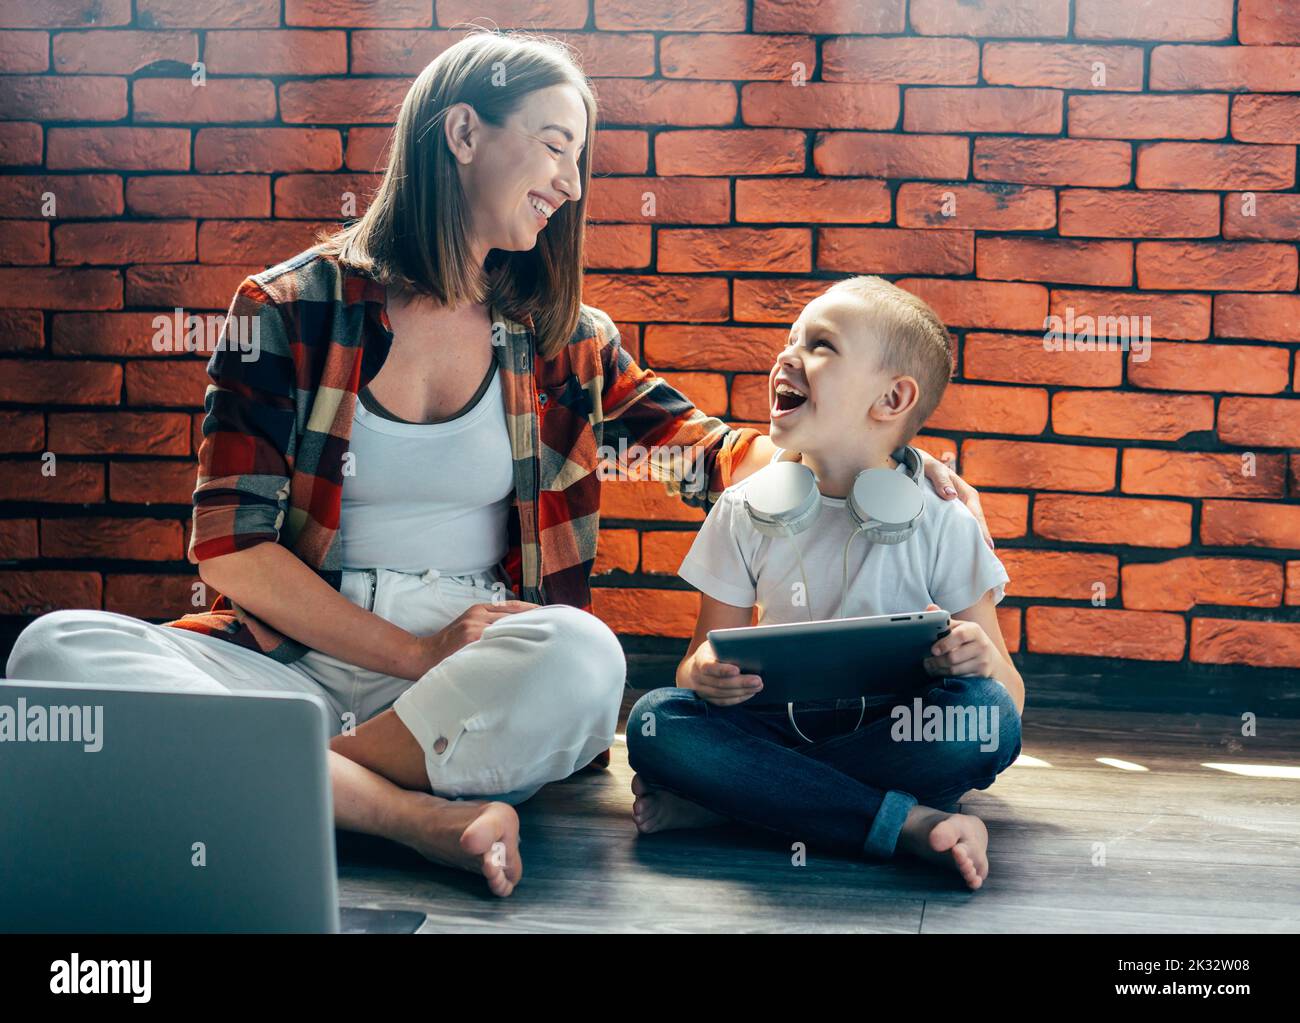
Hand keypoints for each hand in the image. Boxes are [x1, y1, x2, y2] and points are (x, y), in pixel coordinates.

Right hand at [402, 599, 539, 679]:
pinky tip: (528, 649)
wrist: (423, 656)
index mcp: (479, 610)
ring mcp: (475, 627)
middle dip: (536, 620)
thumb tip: (516, 630)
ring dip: (528, 632)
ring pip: (509, 626)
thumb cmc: (449, 647)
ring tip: (549, 639)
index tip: (552, 615)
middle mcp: (478, 615)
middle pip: (515, 615)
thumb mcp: (468, 628)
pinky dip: (513, 642)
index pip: (513, 607)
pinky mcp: (472, 639)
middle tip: (557, 627)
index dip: (533, 611)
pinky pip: (498, 639)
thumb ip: (489, 626)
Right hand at [680, 640, 763, 705]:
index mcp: (699, 659)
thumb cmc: (714, 651)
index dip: (722, 669)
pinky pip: (723, 701)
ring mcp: (701, 690)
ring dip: (742, 691)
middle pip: (719, 683)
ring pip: (722, 694)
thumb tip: (749, 647)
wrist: (698, 666)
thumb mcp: (717, 644)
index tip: (737, 670)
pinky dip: (738, 698)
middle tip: (758, 680)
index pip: (708, 666)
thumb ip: (728, 646)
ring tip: (758, 686)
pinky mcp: (707, 699)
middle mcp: (697, 676)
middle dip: (740, 682)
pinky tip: (750, 693)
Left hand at [920, 449, 993, 549]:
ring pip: (967, 527)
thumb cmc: (929, 466)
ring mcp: (959, 510)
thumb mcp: (934, 470)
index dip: (981, 531)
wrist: (919, 466)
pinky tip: (958, 551)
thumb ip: (941, 480)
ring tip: (973, 559)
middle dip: (979, 540)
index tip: (988, 546)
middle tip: (983, 558)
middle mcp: (967, 503)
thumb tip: (950, 495)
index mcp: (968, 494)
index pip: (976, 515)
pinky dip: (959, 538)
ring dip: (970, 541)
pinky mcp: (951, 515)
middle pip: (976, 525)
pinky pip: (958, 527)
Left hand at [921, 603, 998, 678]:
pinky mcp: (981, 675)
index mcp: (974, 630)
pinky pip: (959, 678)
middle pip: (953, 657)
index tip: (933, 650)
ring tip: (930, 666)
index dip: (944, 643)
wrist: (990, 657)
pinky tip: (941, 672)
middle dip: (936, 661)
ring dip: (938, 670)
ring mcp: (983, 662)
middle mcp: (982, 645)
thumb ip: (944, 620)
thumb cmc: (968, 640)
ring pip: (954, 670)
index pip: (959, 636)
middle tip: (926, 661)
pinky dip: (947, 677)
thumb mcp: (959, 627)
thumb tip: (930, 608)